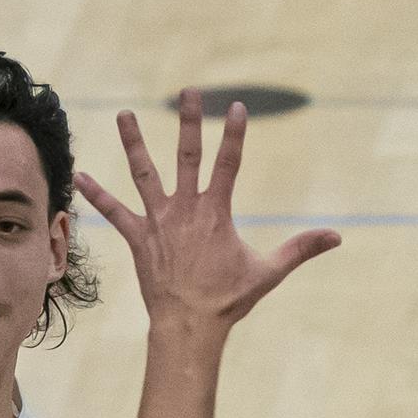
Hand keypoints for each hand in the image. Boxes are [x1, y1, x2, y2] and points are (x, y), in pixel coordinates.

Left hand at [76, 89, 339, 338]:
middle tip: (188, 91)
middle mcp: (185, 209)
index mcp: (216, 212)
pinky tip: (80, 176)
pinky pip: (114, 212)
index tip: (236, 106)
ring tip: (125, 115)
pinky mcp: (137, 238)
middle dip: (190, 121)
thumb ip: (301, 249)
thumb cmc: (228, 300)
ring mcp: (158, 221)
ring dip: (134, 142)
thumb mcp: (269, 272)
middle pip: (188, 155)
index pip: (228, 163)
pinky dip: (97, 195)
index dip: (233, 134)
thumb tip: (338, 238)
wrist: (188, 325)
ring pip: (144, 173)